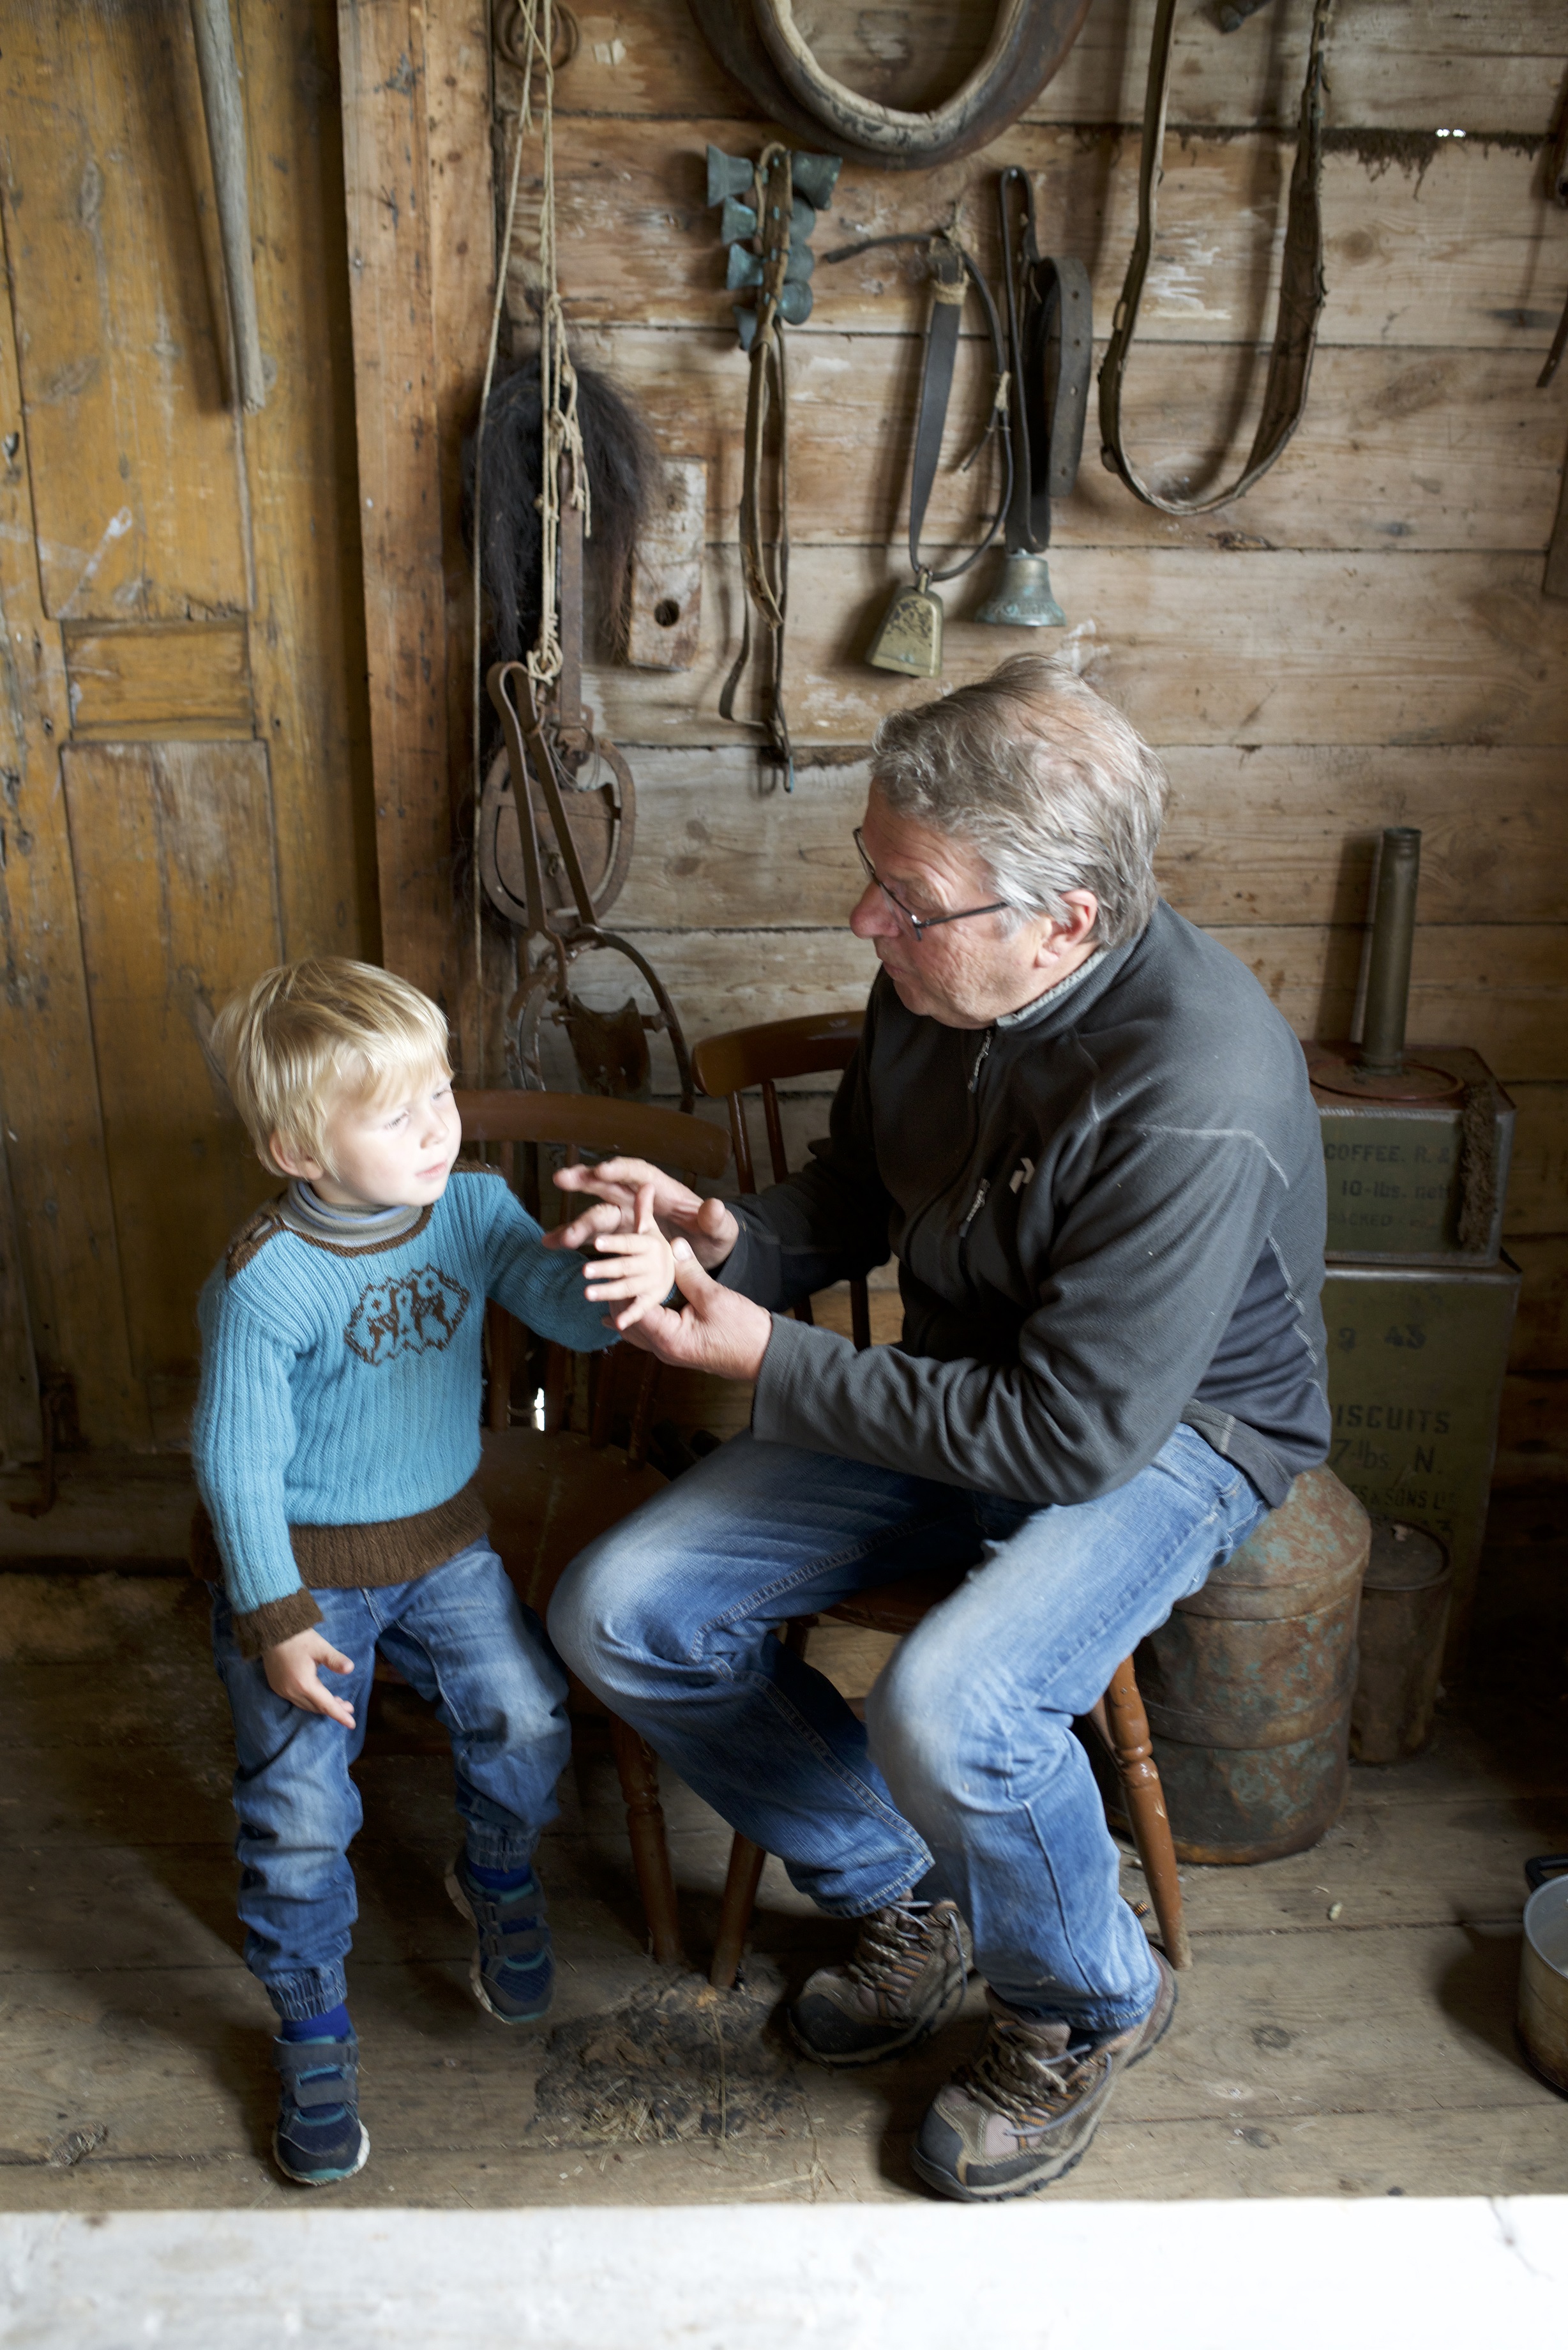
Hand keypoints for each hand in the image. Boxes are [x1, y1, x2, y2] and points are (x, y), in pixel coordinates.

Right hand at [264, 1627, 356, 1727]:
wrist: (272, 1631)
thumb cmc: (298, 1638)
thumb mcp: (320, 1647)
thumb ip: (335, 1660)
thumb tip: (350, 1668)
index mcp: (304, 1684)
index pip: (326, 1704)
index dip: (340, 1715)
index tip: (352, 1724)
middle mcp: (291, 1691)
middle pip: (316, 1707)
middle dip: (333, 1709)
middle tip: (349, 1706)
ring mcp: (282, 1690)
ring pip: (306, 1705)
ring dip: (321, 1706)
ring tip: (337, 1702)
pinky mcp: (277, 1686)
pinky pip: (296, 1700)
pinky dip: (309, 1701)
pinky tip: (318, 1696)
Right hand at [544, 1156, 739, 1270]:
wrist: (704, 1257)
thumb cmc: (713, 1238)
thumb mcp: (722, 1231)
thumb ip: (717, 1221)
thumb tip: (715, 1206)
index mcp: (661, 1191)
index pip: (638, 1173)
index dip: (620, 1169)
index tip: (602, 1170)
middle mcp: (637, 1200)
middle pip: (608, 1186)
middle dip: (585, 1181)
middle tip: (562, 1179)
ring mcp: (625, 1220)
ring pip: (596, 1216)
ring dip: (576, 1223)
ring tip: (557, 1237)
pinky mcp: (617, 1239)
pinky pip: (591, 1238)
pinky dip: (570, 1238)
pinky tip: (550, 1243)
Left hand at [582, 1180, 678, 1331]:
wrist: (681, 1271)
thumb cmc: (658, 1248)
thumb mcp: (652, 1229)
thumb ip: (644, 1210)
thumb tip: (646, 1183)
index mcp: (653, 1245)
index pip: (631, 1243)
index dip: (615, 1243)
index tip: (597, 1242)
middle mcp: (654, 1266)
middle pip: (626, 1267)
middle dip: (605, 1269)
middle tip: (583, 1271)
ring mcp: (654, 1285)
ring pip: (628, 1289)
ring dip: (608, 1293)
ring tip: (586, 1293)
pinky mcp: (653, 1301)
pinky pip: (641, 1309)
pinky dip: (630, 1316)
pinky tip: (615, 1323)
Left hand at [617, 1237, 772, 1382]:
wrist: (766, 1357)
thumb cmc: (744, 1332)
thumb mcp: (714, 1297)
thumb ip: (689, 1271)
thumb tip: (673, 1245)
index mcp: (668, 1338)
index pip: (632, 1309)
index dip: (623, 1284)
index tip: (616, 1262)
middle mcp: (664, 1349)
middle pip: (627, 1322)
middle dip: (617, 1297)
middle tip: (609, 1272)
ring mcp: (671, 1351)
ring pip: (636, 1330)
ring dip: (625, 1309)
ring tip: (613, 1289)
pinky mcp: (679, 1348)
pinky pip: (649, 1333)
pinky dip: (639, 1317)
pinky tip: (634, 1307)